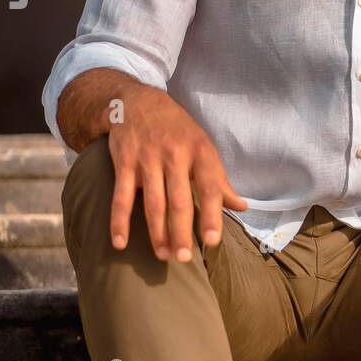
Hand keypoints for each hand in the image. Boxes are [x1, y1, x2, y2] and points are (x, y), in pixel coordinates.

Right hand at [105, 87, 247, 261]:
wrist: (136, 101)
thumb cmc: (177, 130)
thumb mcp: (203, 147)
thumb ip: (220, 180)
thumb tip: (242, 207)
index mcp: (200, 152)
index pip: (210, 187)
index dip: (212, 215)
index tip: (212, 241)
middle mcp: (175, 154)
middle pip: (179, 200)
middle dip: (181, 231)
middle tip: (184, 259)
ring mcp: (148, 158)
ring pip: (153, 202)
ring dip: (156, 232)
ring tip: (163, 255)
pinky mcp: (123, 161)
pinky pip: (121, 196)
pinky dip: (119, 221)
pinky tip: (120, 242)